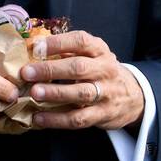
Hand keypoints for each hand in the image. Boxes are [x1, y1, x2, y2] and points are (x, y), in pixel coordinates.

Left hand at [20, 30, 143, 129]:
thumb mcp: (90, 56)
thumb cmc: (99, 72)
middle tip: (26, 73)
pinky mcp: (103, 114)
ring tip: (34, 93)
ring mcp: (106, 93)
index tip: (36, 47)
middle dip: (50, 70)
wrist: (133, 96)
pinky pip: (79, 118)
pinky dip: (57, 119)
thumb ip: (65, 52)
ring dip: (55, 93)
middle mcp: (105, 70)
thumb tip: (31, 50)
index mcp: (99, 51)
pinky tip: (39, 118)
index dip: (58, 43)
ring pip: (80, 93)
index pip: (81, 42)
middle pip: (78, 68)